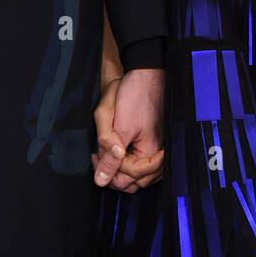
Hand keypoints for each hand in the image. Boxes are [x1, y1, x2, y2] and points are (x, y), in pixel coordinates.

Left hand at [91, 69, 163, 191]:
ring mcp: (159, 149)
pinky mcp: (157, 143)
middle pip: (134, 182)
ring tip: (107, 153)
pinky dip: (131, 164)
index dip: (108, 169)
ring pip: (140, 177)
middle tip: (100, 155)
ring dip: (122, 170)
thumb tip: (101, 181)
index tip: (96, 154)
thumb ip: (108, 155)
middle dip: (115, 172)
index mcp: (151, 152)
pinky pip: (145, 165)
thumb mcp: (115, 125)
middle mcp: (159, 155)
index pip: (126, 178)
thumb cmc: (132, 95)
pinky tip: (119, 152)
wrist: (144, 74)